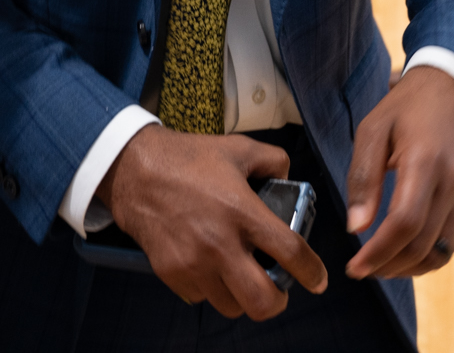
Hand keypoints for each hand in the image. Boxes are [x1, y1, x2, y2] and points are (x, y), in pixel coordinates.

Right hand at [100, 126, 326, 317]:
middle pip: (261, 300)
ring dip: (243, 297)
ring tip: (243, 279)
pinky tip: (211, 268)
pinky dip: (211, 290)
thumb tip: (289, 178)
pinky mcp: (172, 274)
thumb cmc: (187, 158)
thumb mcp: (238, 148)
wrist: (135, 170)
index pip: (289, 252)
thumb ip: (273, 161)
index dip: (311, 272)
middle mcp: (220, 244)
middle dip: (278, 302)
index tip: (318, 280)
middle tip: (279, 291)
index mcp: (242, 212)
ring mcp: (194, 263)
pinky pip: (201, 298)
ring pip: (231, 306)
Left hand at [344, 65, 453, 279]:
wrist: (452, 89)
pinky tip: (402, 252)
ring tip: (379, 265)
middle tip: (360, 269)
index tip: (354, 267)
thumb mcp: (373, 131)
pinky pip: (450, 242)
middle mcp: (453, 182)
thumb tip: (356, 227)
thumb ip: (363, 178)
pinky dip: (426, 257)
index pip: (405, 223)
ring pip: (439, 251)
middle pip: (422, 244)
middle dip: (388, 265)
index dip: (378, 252)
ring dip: (407, 267)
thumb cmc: (406, 108)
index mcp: (425, 161)